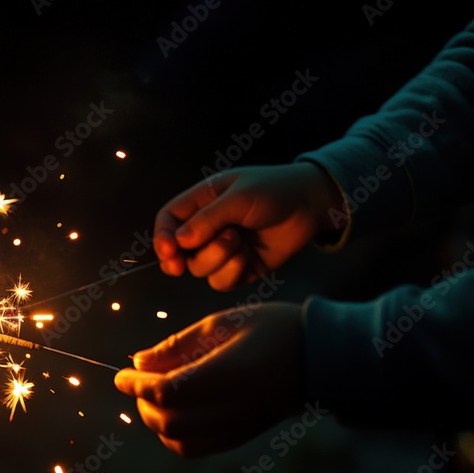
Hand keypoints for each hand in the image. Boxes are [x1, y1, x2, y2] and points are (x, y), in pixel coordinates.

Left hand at [114, 302, 305, 456]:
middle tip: (136, 382)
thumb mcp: (222, 324)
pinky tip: (176, 411)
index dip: (136, 385)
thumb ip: (177, 345)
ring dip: (156, 421)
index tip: (121, 374)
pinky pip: (195, 447)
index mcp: (225, 376)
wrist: (322, 355)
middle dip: (143, 403)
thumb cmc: (271, 329)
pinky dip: (174, 435)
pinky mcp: (240, 436)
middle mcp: (229, 409)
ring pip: (178, 441)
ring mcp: (236, 427)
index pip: (165, 392)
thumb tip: (138, 361)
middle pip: (167, 422)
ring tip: (156, 395)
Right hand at [154, 163, 345, 290]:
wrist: (310, 205)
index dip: (162, 237)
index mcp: (200, 203)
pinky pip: (220, 282)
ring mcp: (221, 250)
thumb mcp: (239, 197)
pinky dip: (230, 272)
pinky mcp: (238, 269)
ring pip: (199, 269)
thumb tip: (179, 241)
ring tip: (239, 239)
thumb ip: (207, 219)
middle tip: (199, 254)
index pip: (167, 221)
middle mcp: (206, 228)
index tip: (169, 252)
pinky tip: (247, 256)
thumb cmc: (274, 190)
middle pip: (179, 252)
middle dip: (192, 253)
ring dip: (217, 258)